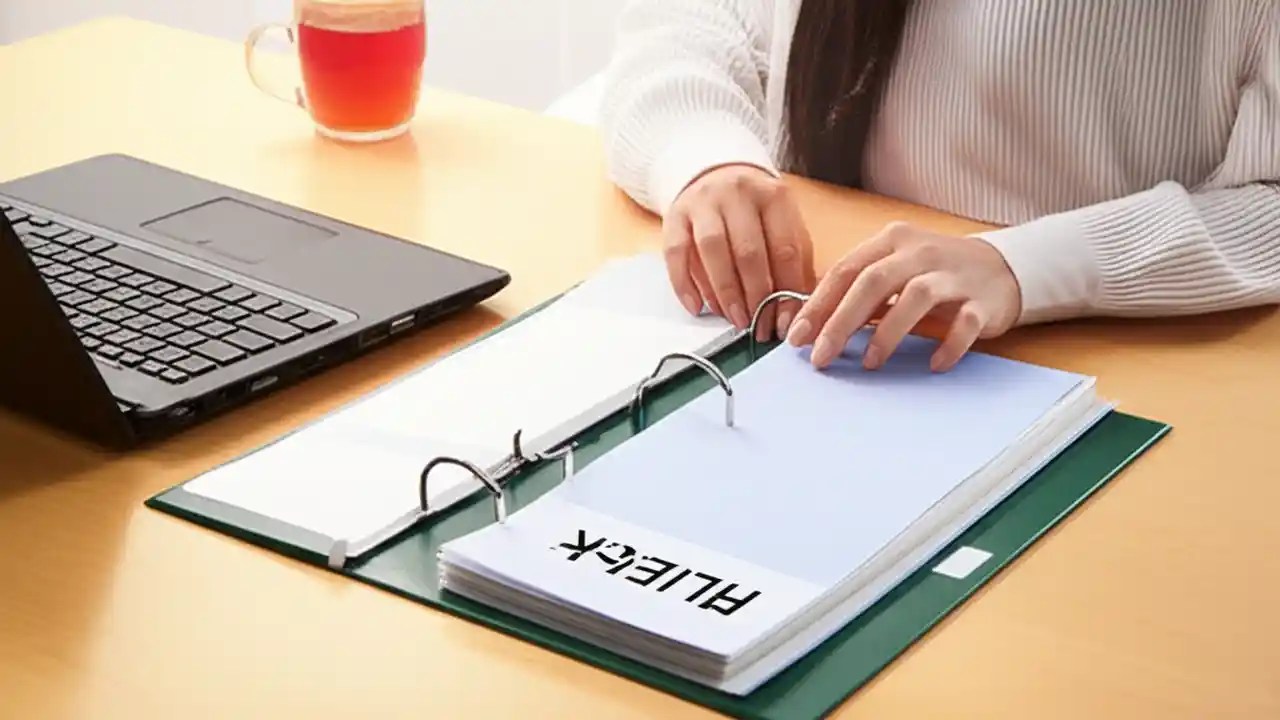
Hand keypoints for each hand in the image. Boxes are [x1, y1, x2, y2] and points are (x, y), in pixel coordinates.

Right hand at [664, 164, 815, 339]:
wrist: (714, 174)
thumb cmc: (754, 210)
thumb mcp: (782, 224)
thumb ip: (793, 260)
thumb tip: (798, 308)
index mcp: (773, 196)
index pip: (784, 249)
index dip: (786, 292)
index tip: (785, 323)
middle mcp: (738, 193)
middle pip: (748, 252)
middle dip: (755, 297)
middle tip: (758, 328)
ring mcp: (703, 202)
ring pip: (713, 250)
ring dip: (725, 292)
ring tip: (735, 320)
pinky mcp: (675, 215)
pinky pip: (676, 253)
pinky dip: (685, 283)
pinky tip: (697, 307)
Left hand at [786, 222, 1021, 371]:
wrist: (1003, 268)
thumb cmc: (936, 273)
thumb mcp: (895, 271)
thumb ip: (859, 292)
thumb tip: (815, 325)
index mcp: (892, 241)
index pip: (846, 270)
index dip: (818, 305)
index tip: (797, 337)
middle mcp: (921, 252)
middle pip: (874, 282)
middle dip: (842, 322)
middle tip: (822, 357)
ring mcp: (954, 275)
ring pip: (916, 298)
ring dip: (887, 333)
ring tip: (869, 362)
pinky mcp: (983, 301)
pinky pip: (964, 324)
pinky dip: (948, 345)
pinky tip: (933, 364)